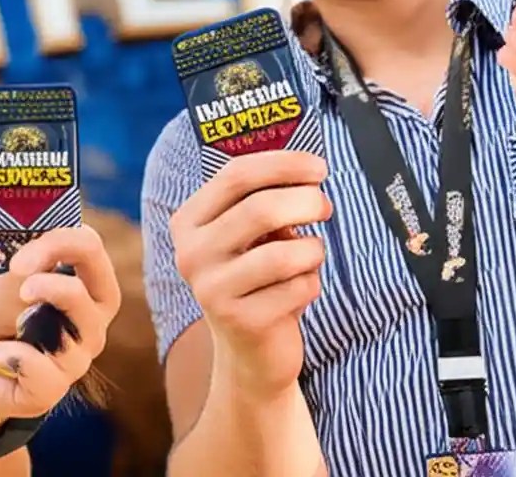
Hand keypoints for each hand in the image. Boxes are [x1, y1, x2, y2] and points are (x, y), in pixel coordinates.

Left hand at [0, 225, 121, 435]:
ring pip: (77, 332)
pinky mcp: (51, 391)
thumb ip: (19, 249)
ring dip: (31, 316)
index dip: (58, 241)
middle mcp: (91, 324)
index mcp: (84, 286)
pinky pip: (42, 369)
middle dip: (57, 280)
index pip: (91, 248)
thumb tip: (30, 215)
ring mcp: (76, 360)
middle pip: (102, 292)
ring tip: (6, 321)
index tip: (18, 257)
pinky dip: (7, 355)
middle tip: (18, 275)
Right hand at [170, 151, 330, 400]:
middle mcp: (192, 254)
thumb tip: (310, 169)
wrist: (249, 352)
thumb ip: (265, 199)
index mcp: (189, 222)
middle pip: (261, 209)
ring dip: (312, 250)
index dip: (284, 164)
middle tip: (326, 207)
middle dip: (307, 202)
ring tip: (309, 256)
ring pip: (285, 253)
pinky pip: (298, 287)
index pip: (236, 175)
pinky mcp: (241, 321)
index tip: (319, 167)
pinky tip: (299, 292)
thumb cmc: (257, 278)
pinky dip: (311, 283)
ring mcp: (212, 290)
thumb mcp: (249, 235)